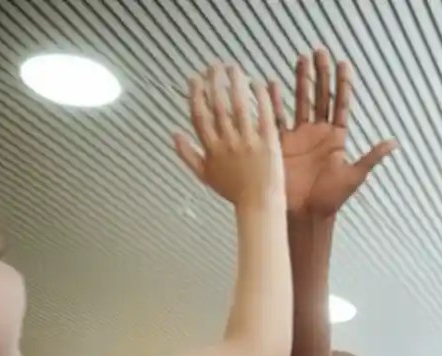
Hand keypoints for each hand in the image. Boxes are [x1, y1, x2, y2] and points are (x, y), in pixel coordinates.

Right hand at [174, 64, 283, 207]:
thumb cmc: (233, 191)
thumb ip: (187, 154)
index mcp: (211, 149)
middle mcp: (227, 143)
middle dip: (213, 82)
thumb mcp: (205, 176)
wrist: (260, 204)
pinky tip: (258, 83)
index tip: (195, 78)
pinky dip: (260, 98)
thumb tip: (172, 134)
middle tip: (214, 65)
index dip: (195, 95)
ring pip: (238, 106)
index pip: (199, 116)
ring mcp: (248, 142)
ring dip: (234, 83)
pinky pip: (264, 116)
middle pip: (217, 106)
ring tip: (233, 67)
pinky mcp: (268, 143)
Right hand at [270, 49, 396, 216]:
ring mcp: (299, 136)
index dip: (342, 84)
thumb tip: (395, 142)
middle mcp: (318, 133)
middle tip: (320, 51)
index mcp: (336, 138)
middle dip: (320, 74)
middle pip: (320, 96)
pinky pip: (276, 118)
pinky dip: (273, 102)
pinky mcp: (281, 143)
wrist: (305, 214)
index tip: (343, 63)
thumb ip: (371, 157)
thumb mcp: (354, 176)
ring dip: (300, 81)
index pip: (340, 104)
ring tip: (300, 59)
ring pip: (300, 101)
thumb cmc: (331, 198)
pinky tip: (270, 84)